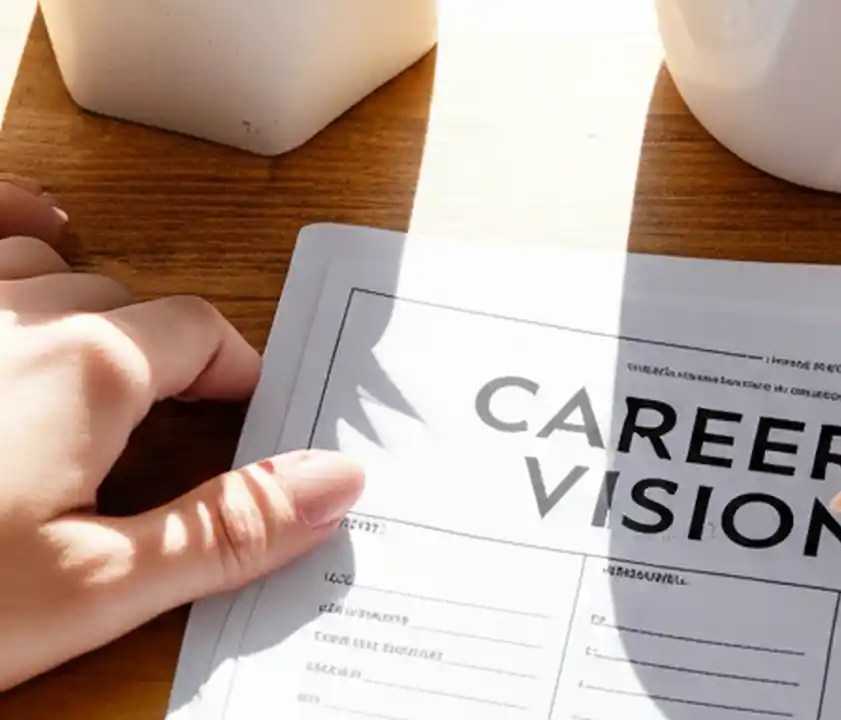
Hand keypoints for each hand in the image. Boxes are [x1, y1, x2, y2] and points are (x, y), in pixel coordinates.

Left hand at [0, 180, 363, 689]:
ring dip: (97, 300)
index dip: (243, 374)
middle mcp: (15, 312)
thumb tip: (338, 484)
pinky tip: (33, 232)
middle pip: (132, 303)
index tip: (256, 413)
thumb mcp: (94, 589)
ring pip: (50, 265)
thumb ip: (227, 528)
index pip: (203, 335)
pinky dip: (9, 224)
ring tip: (114, 350)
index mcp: (86, 370)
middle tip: (181, 421)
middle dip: (171, 355)